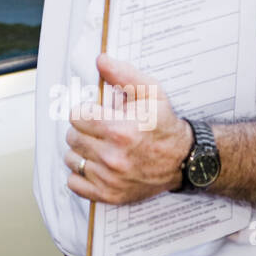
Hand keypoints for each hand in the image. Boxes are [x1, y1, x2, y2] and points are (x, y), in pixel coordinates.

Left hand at [64, 54, 192, 204]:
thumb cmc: (164, 124)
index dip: (85, 111)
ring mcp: (110, 179)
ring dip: (81, 151)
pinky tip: (95, 165)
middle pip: (71, 136)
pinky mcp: (109, 195)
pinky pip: (75, 183)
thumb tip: (100, 60)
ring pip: (71, 159)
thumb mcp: (151, 92)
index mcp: (119, 130)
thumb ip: (123, 74)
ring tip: (98, 146)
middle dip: (83, 129)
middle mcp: (113, 157)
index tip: (96, 112)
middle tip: (100, 129)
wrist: (184, 160)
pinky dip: (81, 175)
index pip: (76, 116)